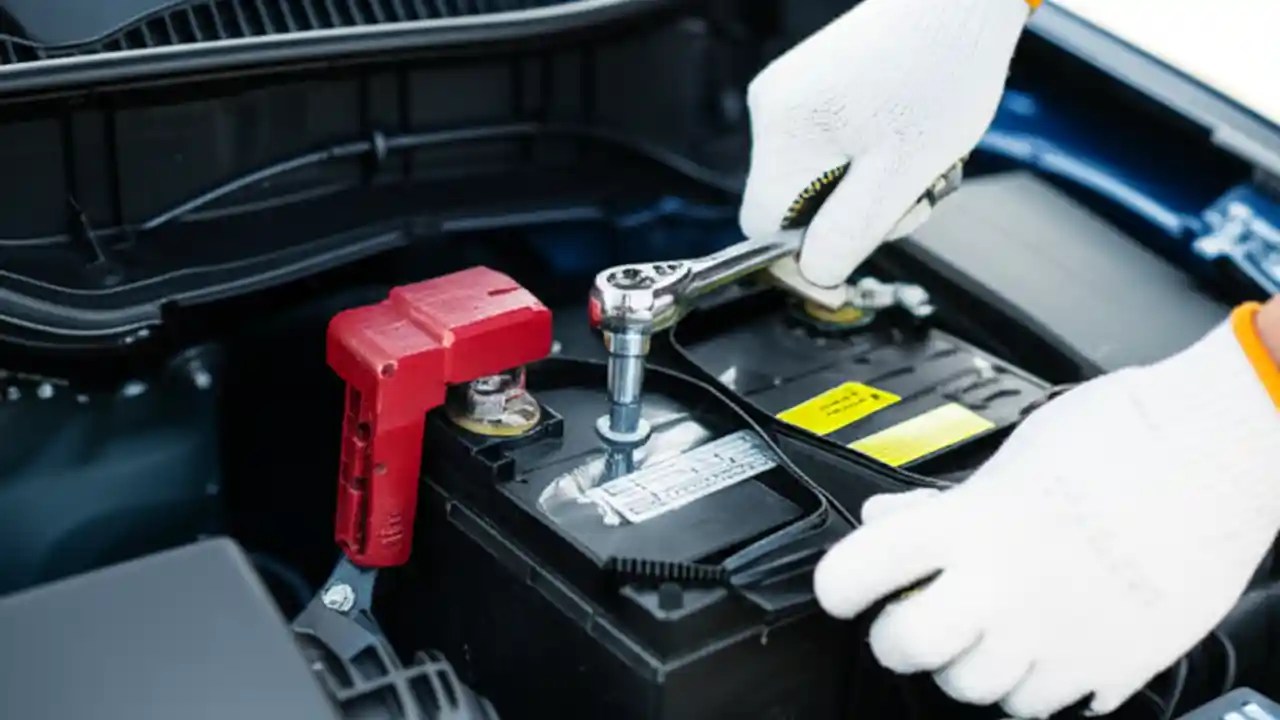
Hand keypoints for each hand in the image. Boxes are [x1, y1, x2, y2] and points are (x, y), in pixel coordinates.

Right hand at [739, 0, 1027, 286]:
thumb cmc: (941, 73)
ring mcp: (787, 92)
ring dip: (863, 187)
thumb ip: (848, 234)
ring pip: (811, 176)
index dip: (802, 259)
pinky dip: (863, 156)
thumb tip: (814, 277)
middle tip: (906, 199)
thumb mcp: (900, 175)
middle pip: (790, 203)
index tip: (846, 266)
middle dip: (847, 216)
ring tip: (914, 161)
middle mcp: (770, 111)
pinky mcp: (809, 83)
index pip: (762, 230)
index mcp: (784, 136)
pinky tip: (902, 137)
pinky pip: (823, 146)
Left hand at [813, 319, 1279, 717]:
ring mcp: (1060, 636)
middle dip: (897, 636)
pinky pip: (1043, 705)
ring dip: (968, 663)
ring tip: (993, 622)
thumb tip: (887, 520)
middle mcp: (1009, 587)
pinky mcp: (1111, 668)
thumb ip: (947, 503)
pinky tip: (1047, 639)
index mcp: (977, 523)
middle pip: (908, 649)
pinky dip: (1032, 683)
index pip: (865, 567)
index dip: (839, 582)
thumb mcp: (1016, 456)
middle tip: (912, 613)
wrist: (1226, 451)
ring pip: (973, 689)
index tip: (839, 587)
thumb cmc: (1127, 437)